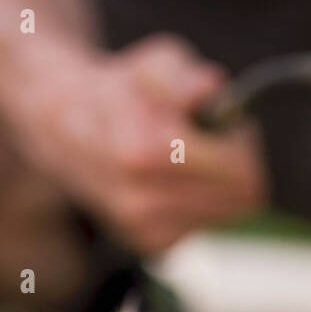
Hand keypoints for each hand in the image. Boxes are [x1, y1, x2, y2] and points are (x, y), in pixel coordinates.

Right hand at [11, 35, 266, 252]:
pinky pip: (205, 225)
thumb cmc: (121, 93)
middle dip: (237, 162)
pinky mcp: (151, 246)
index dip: (243, 142)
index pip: (237, 171)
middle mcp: (142, 202)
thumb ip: (183, 76)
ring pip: (227, 214)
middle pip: (240, 197)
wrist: (67, 132)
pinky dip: (203, 202)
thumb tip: (212, 87)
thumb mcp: (152, 65)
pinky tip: (177, 178)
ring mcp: (146, 230)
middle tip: (216, 135)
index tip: (230, 120)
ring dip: (221, 184)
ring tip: (191, 154)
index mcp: (142, 154)